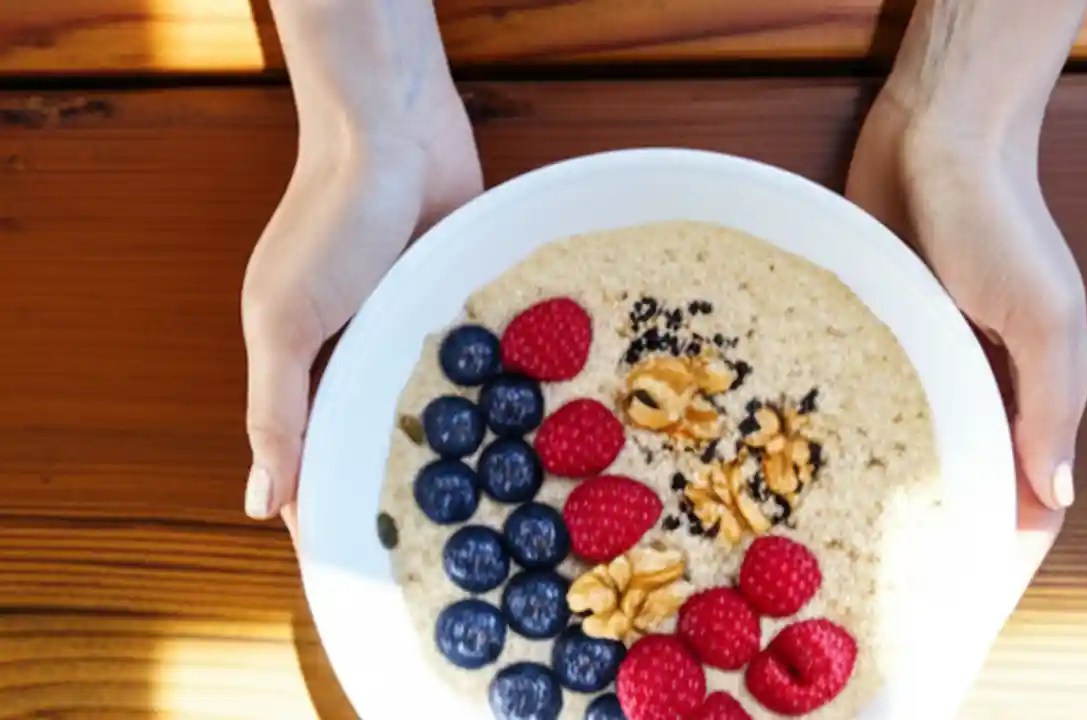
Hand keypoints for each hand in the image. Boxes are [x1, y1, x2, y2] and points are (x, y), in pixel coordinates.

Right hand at [240, 85, 481, 533]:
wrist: (394, 130)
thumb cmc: (329, 222)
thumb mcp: (286, 321)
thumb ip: (276, 410)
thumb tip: (261, 504)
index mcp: (300, 365)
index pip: (310, 457)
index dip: (330, 511)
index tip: (361, 568)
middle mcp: (359, 354)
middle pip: (378, 438)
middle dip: (404, 491)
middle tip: (443, 552)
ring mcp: (415, 331)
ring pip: (435, 409)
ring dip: (458, 451)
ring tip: (495, 514)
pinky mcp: (463, 307)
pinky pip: (480, 365)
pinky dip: (496, 398)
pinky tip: (527, 443)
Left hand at [847, 88, 1086, 593]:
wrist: (938, 135)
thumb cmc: (1001, 222)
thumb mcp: (1044, 318)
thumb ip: (1050, 407)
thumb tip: (1056, 500)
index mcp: (1032, 386)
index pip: (1026, 483)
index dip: (1002, 537)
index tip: (958, 590)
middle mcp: (974, 378)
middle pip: (958, 467)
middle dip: (929, 518)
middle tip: (878, 573)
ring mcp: (918, 353)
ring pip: (899, 433)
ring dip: (875, 475)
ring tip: (827, 532)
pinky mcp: (868, 326)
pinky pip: (851, 387)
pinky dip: (835, 424)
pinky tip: (799, 463)